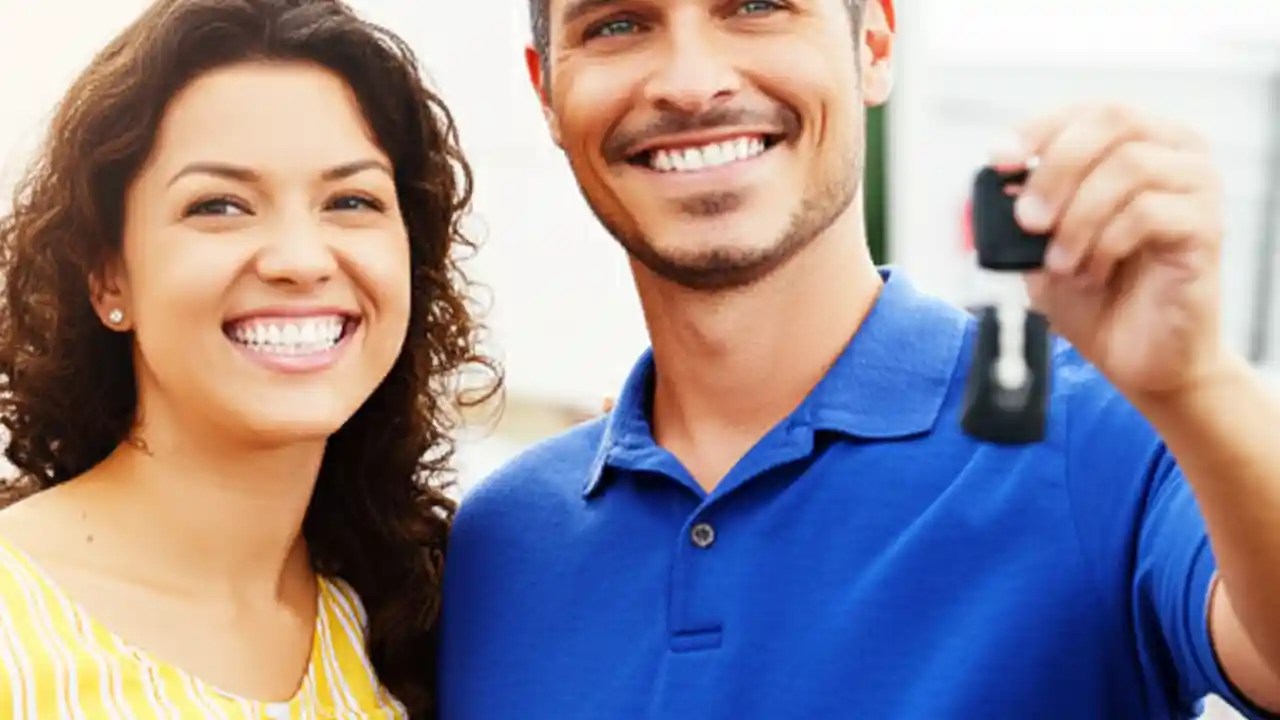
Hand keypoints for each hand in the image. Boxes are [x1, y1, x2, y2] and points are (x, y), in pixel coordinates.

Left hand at [993, 103, 1229, 397]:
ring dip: (1078, 218)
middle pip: (1112, 122)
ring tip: (1060, 263)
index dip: (1038, 129)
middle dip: (1055, 170)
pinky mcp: (1207, 228)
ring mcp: (1197, 188)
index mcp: (1137, 144)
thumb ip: (1023, 211)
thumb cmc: (1097, 297)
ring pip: (1128, 167)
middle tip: (1027, 220)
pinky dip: (1105, 243)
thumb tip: (996, 181)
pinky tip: (1092, 273)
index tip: (1000, 160)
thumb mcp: (1041, 247)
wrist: (1140, 359)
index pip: (1088, 112)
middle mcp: (1175, 154)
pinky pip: (1149, 213)